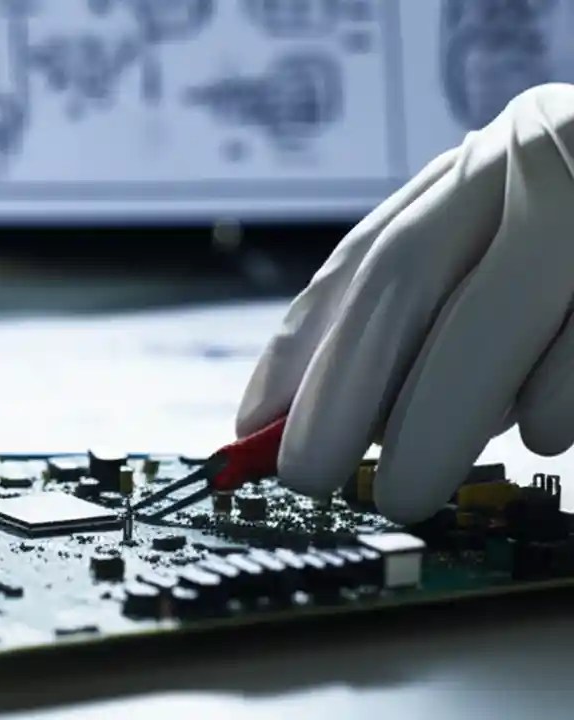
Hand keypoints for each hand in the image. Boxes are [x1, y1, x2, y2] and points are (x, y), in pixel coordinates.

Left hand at [237, 83, 573, 523]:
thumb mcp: (525, 242)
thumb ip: (455, 303)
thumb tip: (356, 409)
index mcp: (493, 164)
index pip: (370, 261)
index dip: (302, 346)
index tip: (254, 420)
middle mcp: (544, 160)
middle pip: (408, 285)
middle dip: (346, 393)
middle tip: (308, 476)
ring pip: (489, 322)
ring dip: (437, 416)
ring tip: (411, 484)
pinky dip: (557, 397)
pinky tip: (541, 437)